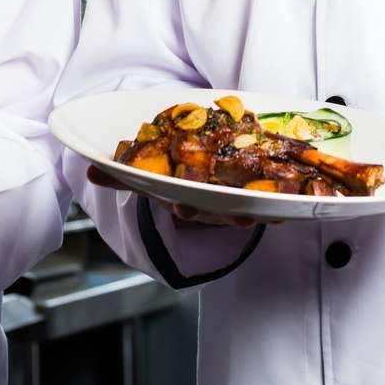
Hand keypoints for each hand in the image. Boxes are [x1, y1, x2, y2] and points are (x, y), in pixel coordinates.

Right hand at [85, 165, 281, 228]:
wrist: (195, 180)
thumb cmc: (171, 174)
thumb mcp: (147, 173)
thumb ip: (120, 172)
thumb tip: (89, 170)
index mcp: (183, 199)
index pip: (183, 205)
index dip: (186, 206)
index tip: (186, 206)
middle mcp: (209, 207)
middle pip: (221, 213)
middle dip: (229, 214)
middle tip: (240, 214)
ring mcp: (233, 206)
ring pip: (248, 210)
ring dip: (262, 212)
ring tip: (274, 211)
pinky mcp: (254, 200)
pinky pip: (270, 204)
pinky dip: (282, 206)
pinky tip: (296, 205)